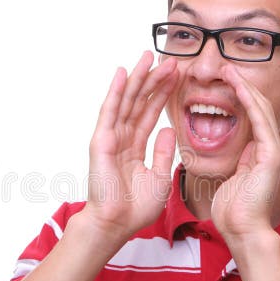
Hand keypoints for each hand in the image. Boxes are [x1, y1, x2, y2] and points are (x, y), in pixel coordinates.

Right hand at [83, 51, 178, 236]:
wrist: (116, 224)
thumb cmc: (135, 207)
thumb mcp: (160, 177)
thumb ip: (163, 152)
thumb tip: (168, 129)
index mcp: (135, 147)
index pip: (151, 113)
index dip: (164, 94)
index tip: (178, 77)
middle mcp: (122, 138)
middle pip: (140, 102)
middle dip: (155, 80)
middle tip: (170, 60)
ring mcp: (111, 137)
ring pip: (127, 101)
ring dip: (138, 78)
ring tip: (149, 56)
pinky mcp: (101, 140)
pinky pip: (110, 111)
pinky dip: (116, 91)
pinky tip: (123, 72)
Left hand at [211, 76, 279, 240]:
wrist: (242, 230)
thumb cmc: (233, 210)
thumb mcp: (233, 177)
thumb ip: (238, 161)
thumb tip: (238, 149)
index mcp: (259, 152)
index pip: (251, 116)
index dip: (239, 96)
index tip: (223, 80)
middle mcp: (269, 148)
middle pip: (259, 107)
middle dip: (242, 85)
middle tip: (226, 67)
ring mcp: (272, 150)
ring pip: (261, 109)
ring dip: (245, 87)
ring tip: (230, 70)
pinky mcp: (271, 156)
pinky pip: (260, 122)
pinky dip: (249, 103)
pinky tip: (238, 87)